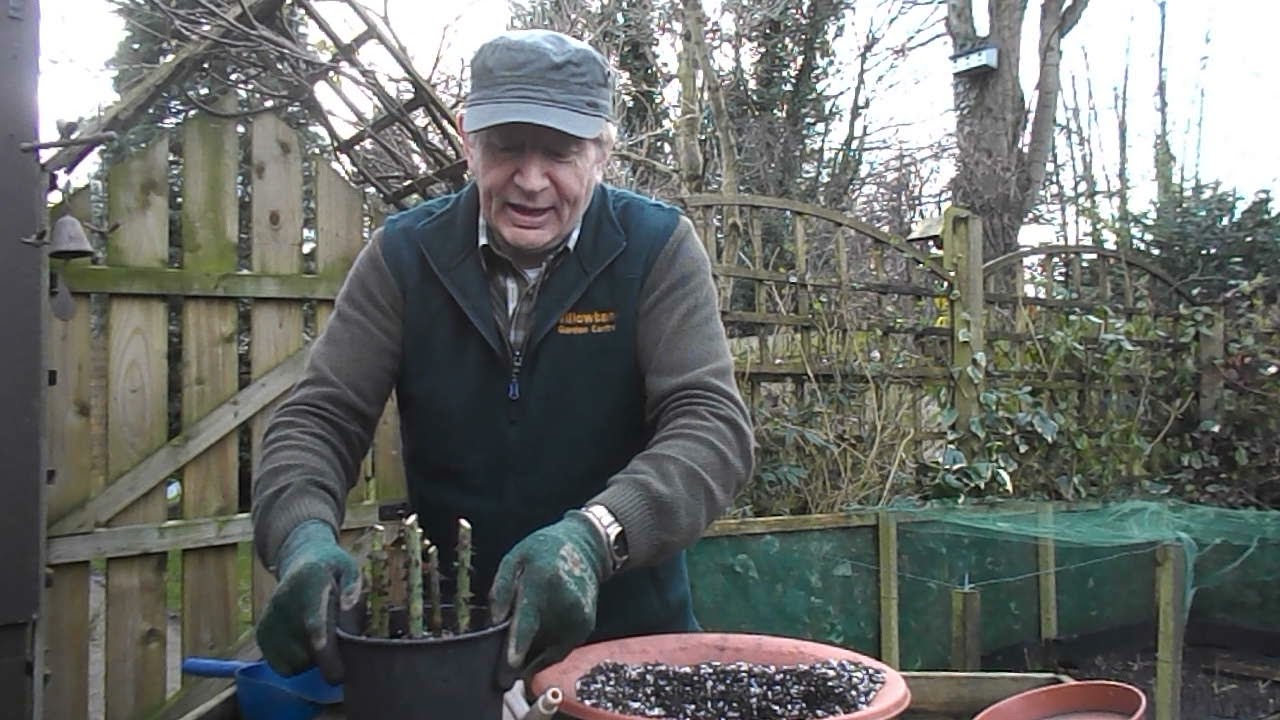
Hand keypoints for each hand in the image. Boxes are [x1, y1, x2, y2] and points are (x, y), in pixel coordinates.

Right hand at [256, 520, 360, 681]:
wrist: (299, 560)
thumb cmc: (332, 570)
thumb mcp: (348, 567)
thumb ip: (353, 585)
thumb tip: (348, 604)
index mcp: (309, 583)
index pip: (312, 616)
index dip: (318, 635)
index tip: (325, 654)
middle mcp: (284, 602)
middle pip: (306, 647)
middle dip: (328, 657)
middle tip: (339, 646)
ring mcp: (270, 619)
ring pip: (295, 662)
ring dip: (312, 660)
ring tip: (321, 639)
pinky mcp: (262, 633)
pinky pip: (281, 666)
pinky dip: (295, 664)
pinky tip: (305, 645)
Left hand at [490, 511, 609, 674]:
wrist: (584, 547)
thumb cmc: (543, 552)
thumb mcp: (514, 558)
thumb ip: (501, 589)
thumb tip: (495, 622)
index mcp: (543, 580)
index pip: (529, 618)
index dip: (518, 643)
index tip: (511, 664)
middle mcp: (566, 602)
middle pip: (536, 642)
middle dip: (516, 654)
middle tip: (502, 659)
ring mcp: (579, 617)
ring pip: (547, 650)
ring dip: (531, 652)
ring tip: (523, 634)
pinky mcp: (585, 627)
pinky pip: (558, 650)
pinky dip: (545, 649)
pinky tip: (539, 633)